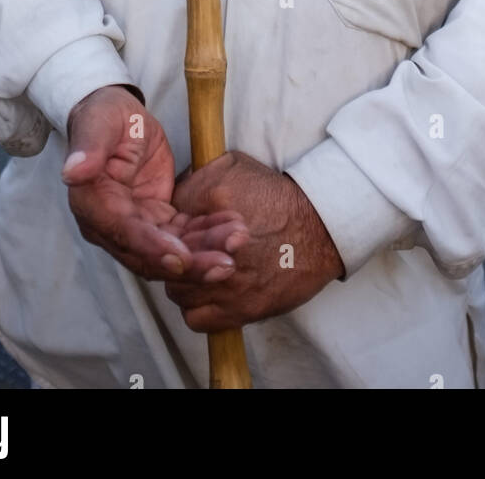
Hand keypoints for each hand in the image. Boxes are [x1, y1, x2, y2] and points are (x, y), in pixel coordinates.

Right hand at [63, 85, 248, 283]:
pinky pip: (186, 234)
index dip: (153, 247)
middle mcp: (112, 226)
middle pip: (152, 254)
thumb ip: (88, 149)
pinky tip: (235, 228)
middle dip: (190, 263)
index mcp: (93, 205)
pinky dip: (210, 234)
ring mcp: (137, 225)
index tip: (181, 257)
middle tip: (225, 264)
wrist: (117, 118)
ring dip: (206, 251)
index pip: (125, 233)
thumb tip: (72, 171)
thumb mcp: (96, 124)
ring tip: (238, 240)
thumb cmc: (103, 118)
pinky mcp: (158, 219)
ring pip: (173, 250)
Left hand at [166, 150, 343, 331]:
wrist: (320, 228)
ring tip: (198, 273)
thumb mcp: (236, 166)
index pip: (164, 222)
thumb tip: (174, 193)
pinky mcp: (241, 309)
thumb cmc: (278, 197)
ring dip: (183, 283)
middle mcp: (215, 244)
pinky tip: (209, 293)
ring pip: (177, 292)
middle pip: (166, 259)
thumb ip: (199, 174)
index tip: (179, 230)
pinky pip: (196, 318)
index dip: (168, 229)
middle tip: (187, 252)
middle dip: (173, 256)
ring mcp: (227, 281)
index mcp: (212, 201)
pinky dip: (197, 309)